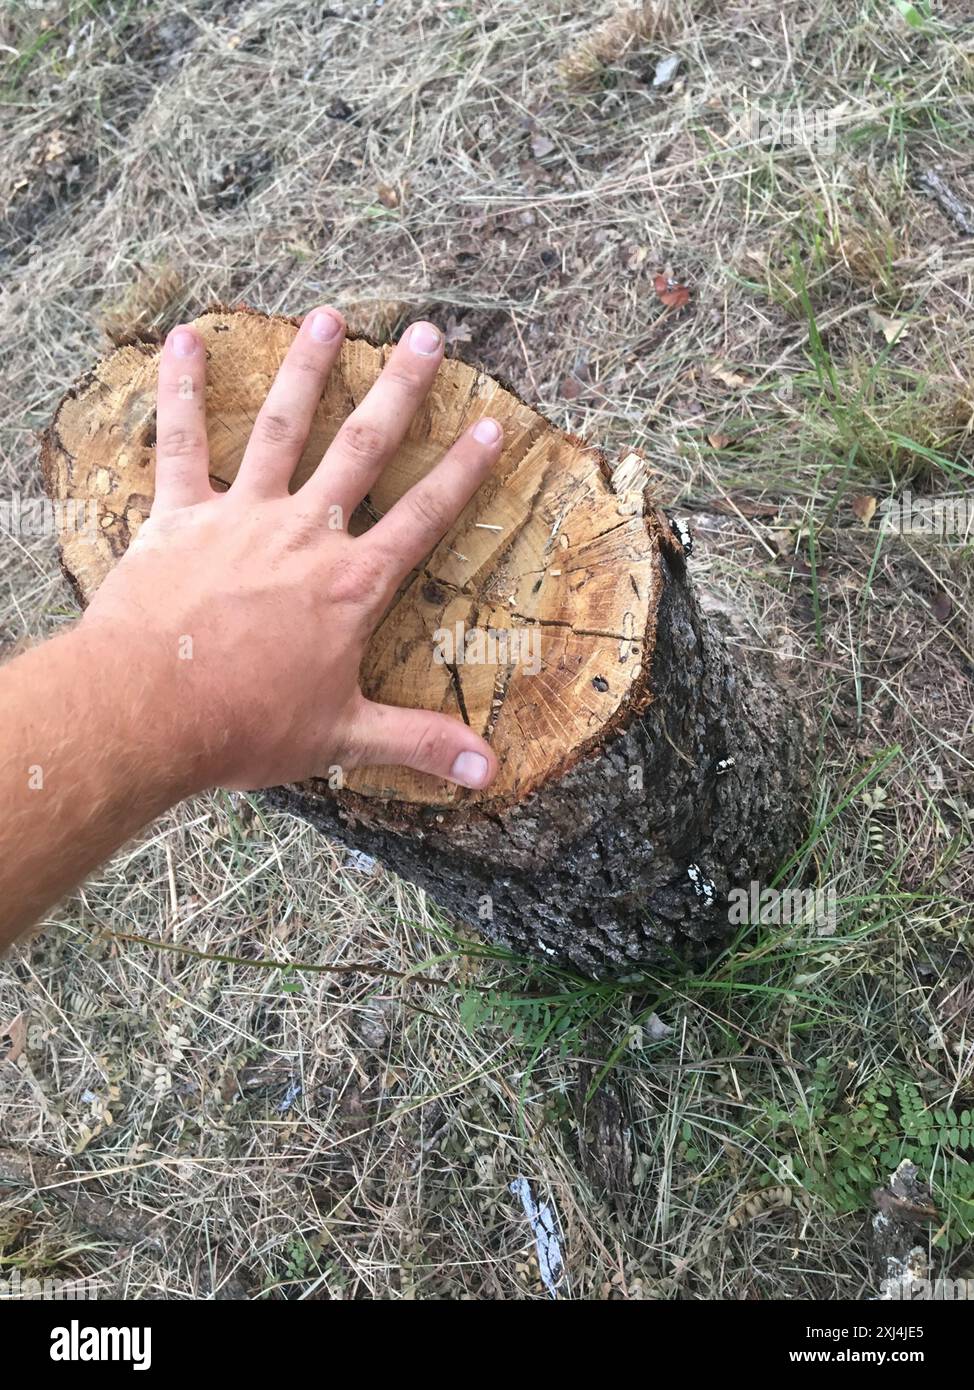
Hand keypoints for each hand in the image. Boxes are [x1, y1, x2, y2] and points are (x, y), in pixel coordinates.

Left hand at [80, 309, 502, 795]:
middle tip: (427, 336)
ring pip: (283, 425)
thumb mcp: (343, 737)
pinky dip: (182, 388)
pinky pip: (181, 440)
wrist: (151, 710)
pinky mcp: (180, 513)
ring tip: (330, 315)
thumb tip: (490, 773)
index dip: (463, 472)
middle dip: (401, 389)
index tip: (493, 426)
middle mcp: (306, 533)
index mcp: (351, 584)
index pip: (424, 517)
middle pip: (364, 448)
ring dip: (309, 367)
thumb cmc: (246, 725)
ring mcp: (243, 514)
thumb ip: (420, 744)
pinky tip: (185, 338)